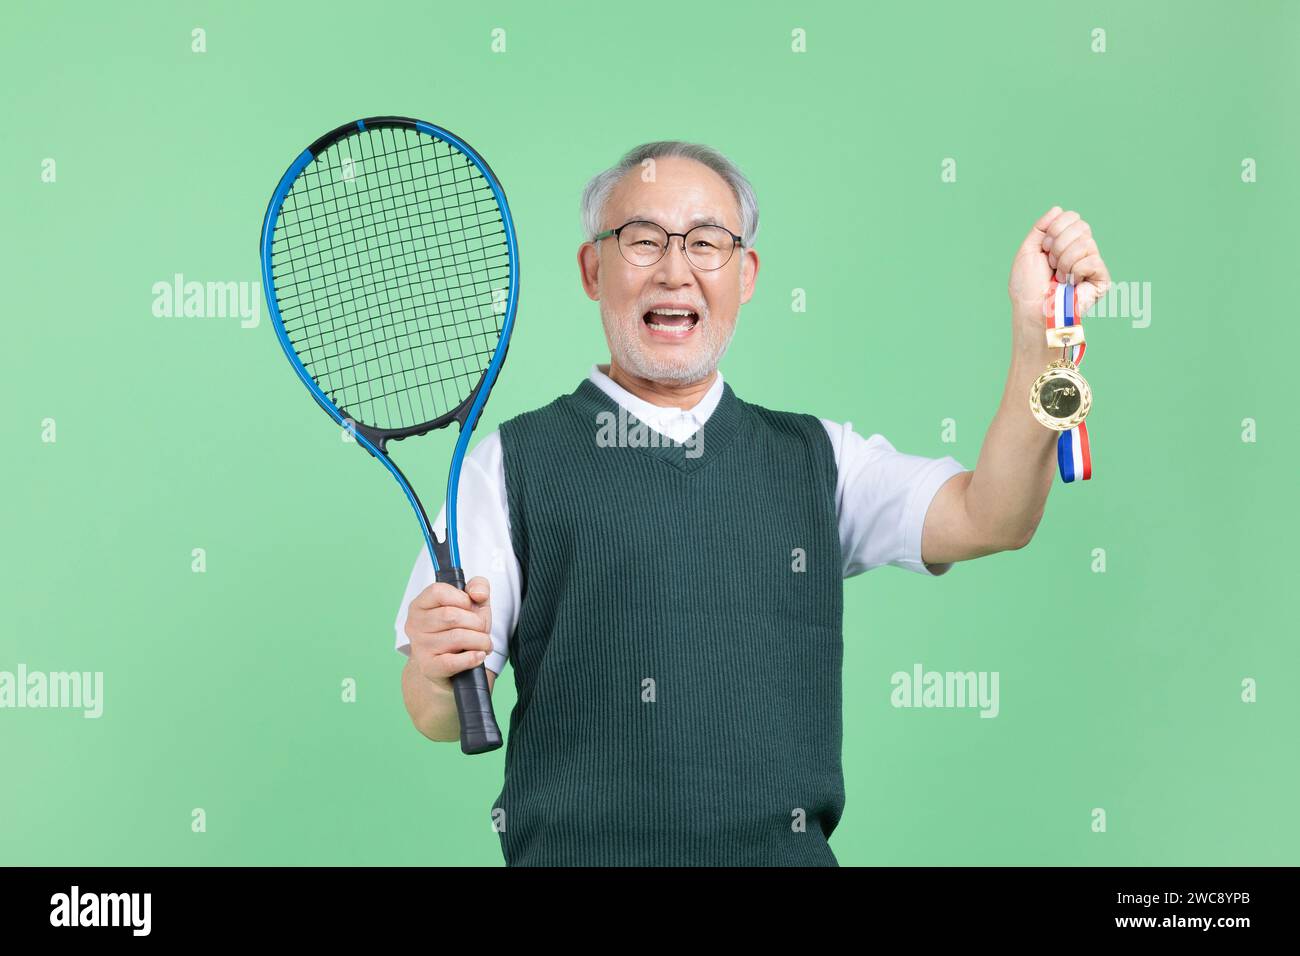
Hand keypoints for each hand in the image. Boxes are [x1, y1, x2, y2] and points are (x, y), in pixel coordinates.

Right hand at [404, 576, 492, 691]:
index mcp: (421, 604)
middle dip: (477, 622)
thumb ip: (478, 586)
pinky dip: (471, 658)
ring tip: (484, 644)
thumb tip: (478, 594)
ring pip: (456, 637)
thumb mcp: (472, 603)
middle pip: (451, 616)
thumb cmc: (459, 630)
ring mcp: (420, 646)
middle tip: (483, 630)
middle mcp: (415, 624)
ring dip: (480, 641)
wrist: (449, 667)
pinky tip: (479, 655)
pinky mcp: (428, 667)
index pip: (438, 592)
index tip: (471, 607)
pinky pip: (452, 662)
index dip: (462, 598)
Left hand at [1008, 207, 1110, 341]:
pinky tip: (1070, 283)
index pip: (1071, 217)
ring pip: (1086, 242)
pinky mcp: (1101, 279)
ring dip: (1064, 260)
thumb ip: (1041, 227)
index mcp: (1064, 242)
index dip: (1054, 229)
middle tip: (1051, 265)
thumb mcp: (1028, 250)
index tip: (1044, 249)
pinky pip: (1093, 260)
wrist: (1032, 311)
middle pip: (1081, 225)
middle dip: (1058, 245)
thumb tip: (1058, 209)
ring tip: (1058, 277)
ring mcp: (1092, 264)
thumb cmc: (1027, 287)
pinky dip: (1076, 271)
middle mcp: (1081, 250)